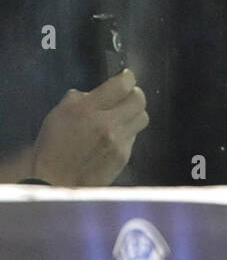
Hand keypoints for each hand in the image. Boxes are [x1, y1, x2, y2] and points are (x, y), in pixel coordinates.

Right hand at [31, 69, 148, 186]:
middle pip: (139, 100)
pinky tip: (114, 135)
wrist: (57, 182)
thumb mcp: (57, 116)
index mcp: (87, 110)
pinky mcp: (124, 155)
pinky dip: (128, 132)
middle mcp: (107, 123)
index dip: (127, 77)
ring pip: (142, 118)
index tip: (126, 76)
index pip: (121, 85)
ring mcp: (119, 141)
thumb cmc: (52, 149)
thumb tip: (91, 93)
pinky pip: (134, 137)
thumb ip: (75, 100)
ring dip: (135, 113)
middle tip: (128, 94)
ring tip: (123, 115)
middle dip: (135, 94)